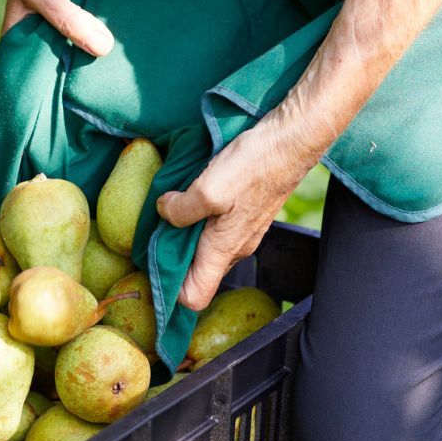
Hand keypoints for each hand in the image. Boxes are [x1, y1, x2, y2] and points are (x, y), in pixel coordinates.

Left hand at [156, 124, 311, 309]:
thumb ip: (181, 208)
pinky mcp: (246, 214)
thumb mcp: (208, 189)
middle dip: (174, 257)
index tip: (152, 266)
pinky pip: (217, 228)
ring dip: (187, 233)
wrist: (289, 142)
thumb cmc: (254, 167)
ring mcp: (243, 232)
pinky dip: (202, 218)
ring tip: (174, 206)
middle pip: (198, 272)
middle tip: (155, 229)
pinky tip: (195, 193)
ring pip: (207, 248)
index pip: (194, 298)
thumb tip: (164, 211)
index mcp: (223, 250)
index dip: (170, 290)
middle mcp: (235, 248)